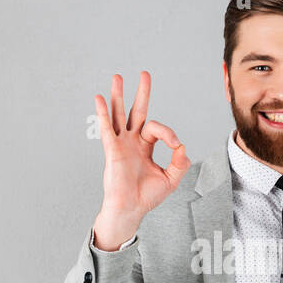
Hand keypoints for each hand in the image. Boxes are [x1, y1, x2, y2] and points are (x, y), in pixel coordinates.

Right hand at [92, 71, 190, 249]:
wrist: (131, 209)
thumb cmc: (146, 197)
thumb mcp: (170, 179)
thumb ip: (179, 163)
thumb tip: (183, 147)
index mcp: (145, 147)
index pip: (157, 129)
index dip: (169, 134)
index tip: (176, 146)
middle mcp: (132, 142)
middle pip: (137, 112)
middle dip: (141, 93)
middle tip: (144, 74)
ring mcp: (121, 144)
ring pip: (119, 114)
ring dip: (118, 96)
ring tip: (117, 77)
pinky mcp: (112, 149)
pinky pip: (107, 128)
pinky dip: (103, 113)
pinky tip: (99, 98)